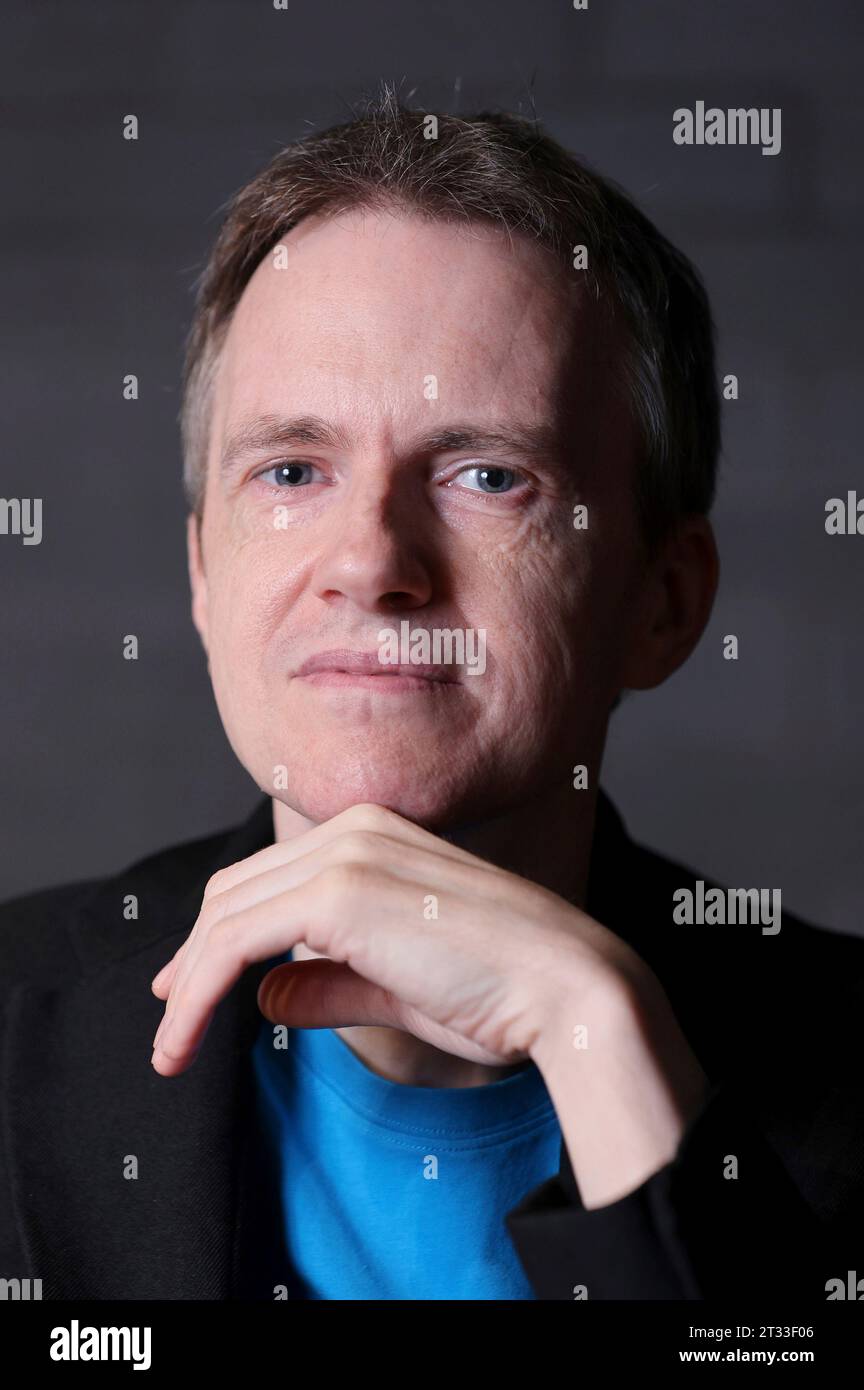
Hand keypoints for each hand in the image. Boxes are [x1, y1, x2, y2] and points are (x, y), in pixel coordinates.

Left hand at [149, 801, 649, 1076]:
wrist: (568, 988)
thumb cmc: (501, 993)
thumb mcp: (396, 987)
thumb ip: (329, 982)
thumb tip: (265, 996)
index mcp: (375, 834)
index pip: (268, 881)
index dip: (218, 935)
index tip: (187, 989)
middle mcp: (354, 828)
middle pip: (235, 892)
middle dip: (191, 959)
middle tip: (169, 1024)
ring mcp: (346, 853)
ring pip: (226, 916)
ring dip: (187, 986)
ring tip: (171, 1049)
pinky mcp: (339, 892)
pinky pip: (236, 942)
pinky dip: (198, 992)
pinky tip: (186, 1037)